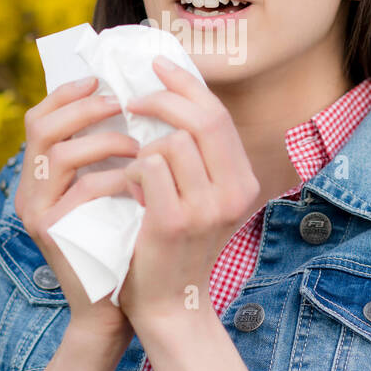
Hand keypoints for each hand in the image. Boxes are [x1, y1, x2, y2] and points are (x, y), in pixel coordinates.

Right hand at [15, 75, 140, 343]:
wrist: (110, 306)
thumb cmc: (117, 243)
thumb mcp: (107, 192)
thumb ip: (104, 156)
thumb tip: (127, 101)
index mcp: (38, 177)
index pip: (38, 120)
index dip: (66, 94)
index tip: (98, 79)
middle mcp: (28, 192)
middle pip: (40, 128)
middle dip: (82, 108)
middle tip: (118, 102)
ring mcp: (36, 213)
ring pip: (59, 154)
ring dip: (102, 140)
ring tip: (136, 143)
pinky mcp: (52, 233)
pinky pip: (83, 189)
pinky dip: (115, 176)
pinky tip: (140, 176)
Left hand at [115, 57, 260, 328]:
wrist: (168, 305)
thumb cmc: (174, 246)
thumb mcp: (202, 198)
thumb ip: (198, 155)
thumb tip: (174, 95)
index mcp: (243, 182)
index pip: (217, 115)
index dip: (187, 84)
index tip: (158, 66)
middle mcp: (234, 192)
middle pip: (200, 119)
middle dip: (161, 100)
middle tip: (131, 100)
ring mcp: (207, 208)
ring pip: (169, 142)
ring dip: (141, 148)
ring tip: (133, 170)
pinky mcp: (174, 221)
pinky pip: (146, 167)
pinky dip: (130, 172)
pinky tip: (127, 192)